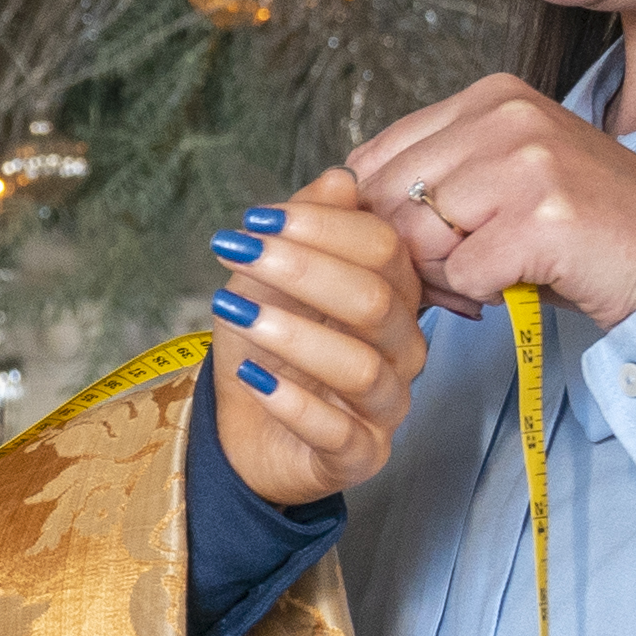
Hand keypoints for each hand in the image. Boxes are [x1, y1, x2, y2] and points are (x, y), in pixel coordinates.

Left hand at [199, 170, 427, 508]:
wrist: (246, 430)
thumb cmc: (266, 348)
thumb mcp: (269, 279)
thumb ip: (306, 229)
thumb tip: (340, 179)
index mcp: (393, 296)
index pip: (383, 248)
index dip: (322, 227)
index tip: (255, 220)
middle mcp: (402, 349)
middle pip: (377, 300)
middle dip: (305, 269)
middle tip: (238, 251)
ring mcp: (385, 407)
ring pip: (361, 367)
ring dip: (292, 334)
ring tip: (233, 312)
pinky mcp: (360, 457)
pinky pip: (339, 433)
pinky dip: (293, 404)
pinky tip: (252, 379)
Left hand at [343, 75, 635, 333]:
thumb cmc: (590, 231)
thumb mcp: (507, 179)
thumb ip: (435, 176)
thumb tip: (342, 202)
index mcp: (491, 97)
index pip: (374, 157)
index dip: (383, 218)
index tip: (426, 246)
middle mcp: (506, 116)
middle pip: (387, 200)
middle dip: (410, 254)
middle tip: (463, 275)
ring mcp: (525, 161)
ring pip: (416, 239)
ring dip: (445, 277)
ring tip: (496, 277)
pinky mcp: (542, 216)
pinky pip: (462, 275)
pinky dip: (484, 297)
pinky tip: (524, 285)